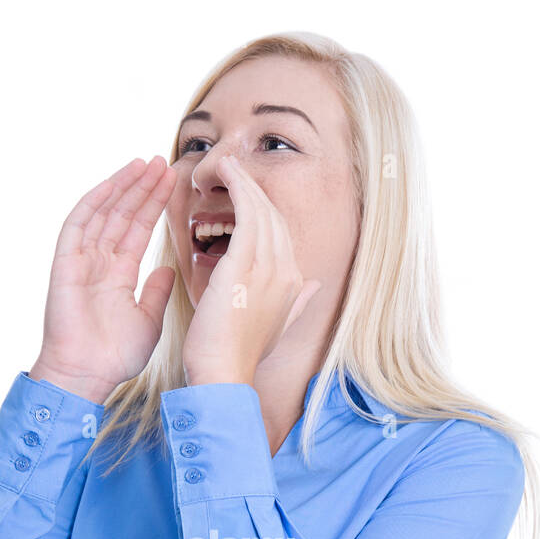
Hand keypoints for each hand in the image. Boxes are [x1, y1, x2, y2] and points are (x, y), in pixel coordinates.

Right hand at [30, 157, 177, 403]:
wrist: (87, 375)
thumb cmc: (115, 356)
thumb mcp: (148, 320)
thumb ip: (157, 292)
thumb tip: (169, 269)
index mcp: (119, 274)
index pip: (139, 229)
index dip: (154, 205)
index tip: (173, 182)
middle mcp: (99, 262)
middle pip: (123, 214)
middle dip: (142, 188)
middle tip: (163, 163)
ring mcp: (81, 260)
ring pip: (103, 213)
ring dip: (123, 187)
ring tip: (145, 164)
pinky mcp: (66, 263)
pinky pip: (78, 225)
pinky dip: (94, 202)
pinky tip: (113, 184)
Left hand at [181, 154, 321, 385]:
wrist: (225, 374)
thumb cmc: (239, 355)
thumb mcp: (276, 327)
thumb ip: (297, 303)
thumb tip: (315, 286)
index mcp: (294, 285)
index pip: (283, 235)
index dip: (266, 211)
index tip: (248, 194)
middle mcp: (287, 272)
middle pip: (275, 218)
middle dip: (256, 190)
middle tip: (236, 168)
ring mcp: (269, 268)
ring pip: (262, 211)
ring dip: (246, 182)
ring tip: (229, 164)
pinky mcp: (245, 265)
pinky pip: (246, 214)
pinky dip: (238, 188)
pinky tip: (228, 172)